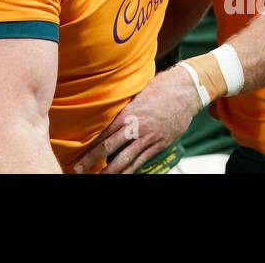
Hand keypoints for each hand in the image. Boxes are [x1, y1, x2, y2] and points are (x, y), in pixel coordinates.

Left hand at [72, 66, 199, 173]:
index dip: (89, 146)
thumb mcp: (137, 94)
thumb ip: (123, 108)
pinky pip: (142, 161)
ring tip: (99, 177)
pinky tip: (123, 174)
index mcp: (128, 113)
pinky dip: (131, 169)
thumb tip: (107, 114)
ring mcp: (149, 138)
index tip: (78, 153)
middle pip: (110, 148)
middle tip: (78, 169)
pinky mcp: (160, 145)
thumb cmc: (161, 87)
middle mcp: (137, 127)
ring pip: (126, 160)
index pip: (104, 133)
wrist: (186, 90)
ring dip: (111, 171)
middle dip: (92, 160)